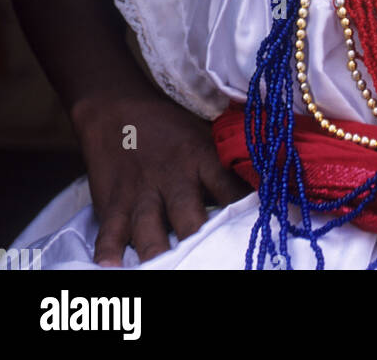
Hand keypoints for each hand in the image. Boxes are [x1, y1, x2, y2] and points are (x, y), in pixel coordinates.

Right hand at [71, 91, 251, 265]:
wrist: (116, 107)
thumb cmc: (170, 127)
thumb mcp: (203, 135)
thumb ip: (228, 163)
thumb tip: (267, 185)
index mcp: (201, 158)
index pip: (229, 188)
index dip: (244, 211)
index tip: (257, 230)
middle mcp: (173, 178)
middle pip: (190, 217)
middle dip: (201, 241)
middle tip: (214, 259)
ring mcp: (141, 194)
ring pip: (150, 231)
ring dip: (159, 252)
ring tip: (168, 269)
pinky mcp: (112, 206)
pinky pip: (109, 234)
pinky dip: (109, 253)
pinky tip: (112, 269)